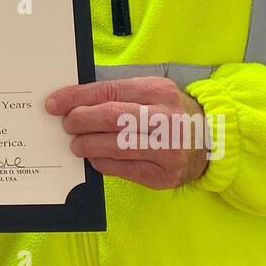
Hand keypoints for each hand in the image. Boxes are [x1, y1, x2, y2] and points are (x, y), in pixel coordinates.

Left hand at [46, 76, 209, 188]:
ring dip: (88, 145)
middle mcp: (165, 119)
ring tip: (77, 144)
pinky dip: (103, 162)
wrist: (210, 140)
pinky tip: (95, 158)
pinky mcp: (163, 175)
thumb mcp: (150, 93)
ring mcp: (167, 149)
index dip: (76, 98)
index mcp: (157, 91)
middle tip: (67, 124)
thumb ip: (118, 95)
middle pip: (111, 117)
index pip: (108, 91)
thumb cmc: (169, 113)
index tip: (54, 104)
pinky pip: (124, 169)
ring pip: (116, 146)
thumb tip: (74, 102)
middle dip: (81, 121)